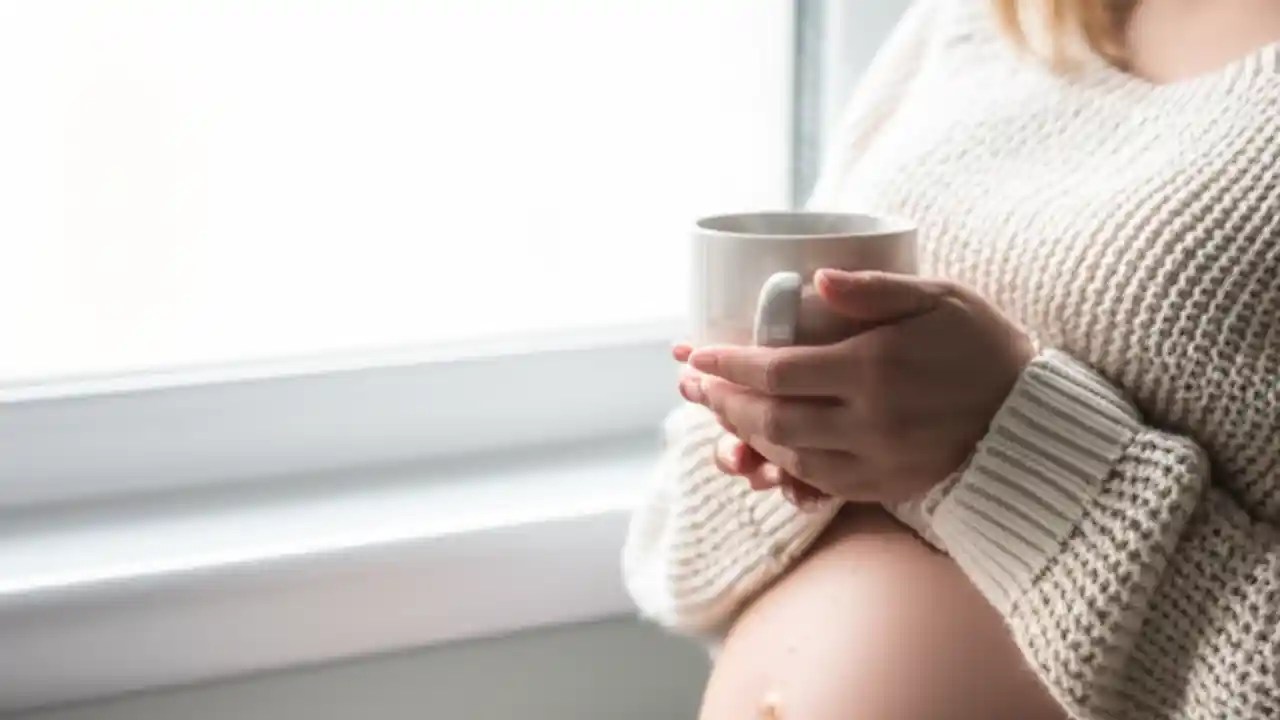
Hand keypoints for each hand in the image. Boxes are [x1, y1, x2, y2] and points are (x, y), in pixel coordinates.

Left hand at [681, 270, 1034, 503]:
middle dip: (722, 402)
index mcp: (874, 369)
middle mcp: (868, 422)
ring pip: (787, 456)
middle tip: (693, 384)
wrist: (1032, 417)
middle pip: (770, 419)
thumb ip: (875, 289)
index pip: (777, 370)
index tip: (694, 354)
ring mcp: (875, 461)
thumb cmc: (982, 344)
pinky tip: (763, 451)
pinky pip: (818, 485)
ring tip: (719, 412)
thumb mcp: (939, 297)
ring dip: (744, 436)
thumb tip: (818, 277)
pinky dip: (782, 468)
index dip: (728, 364)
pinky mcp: (885, 486)